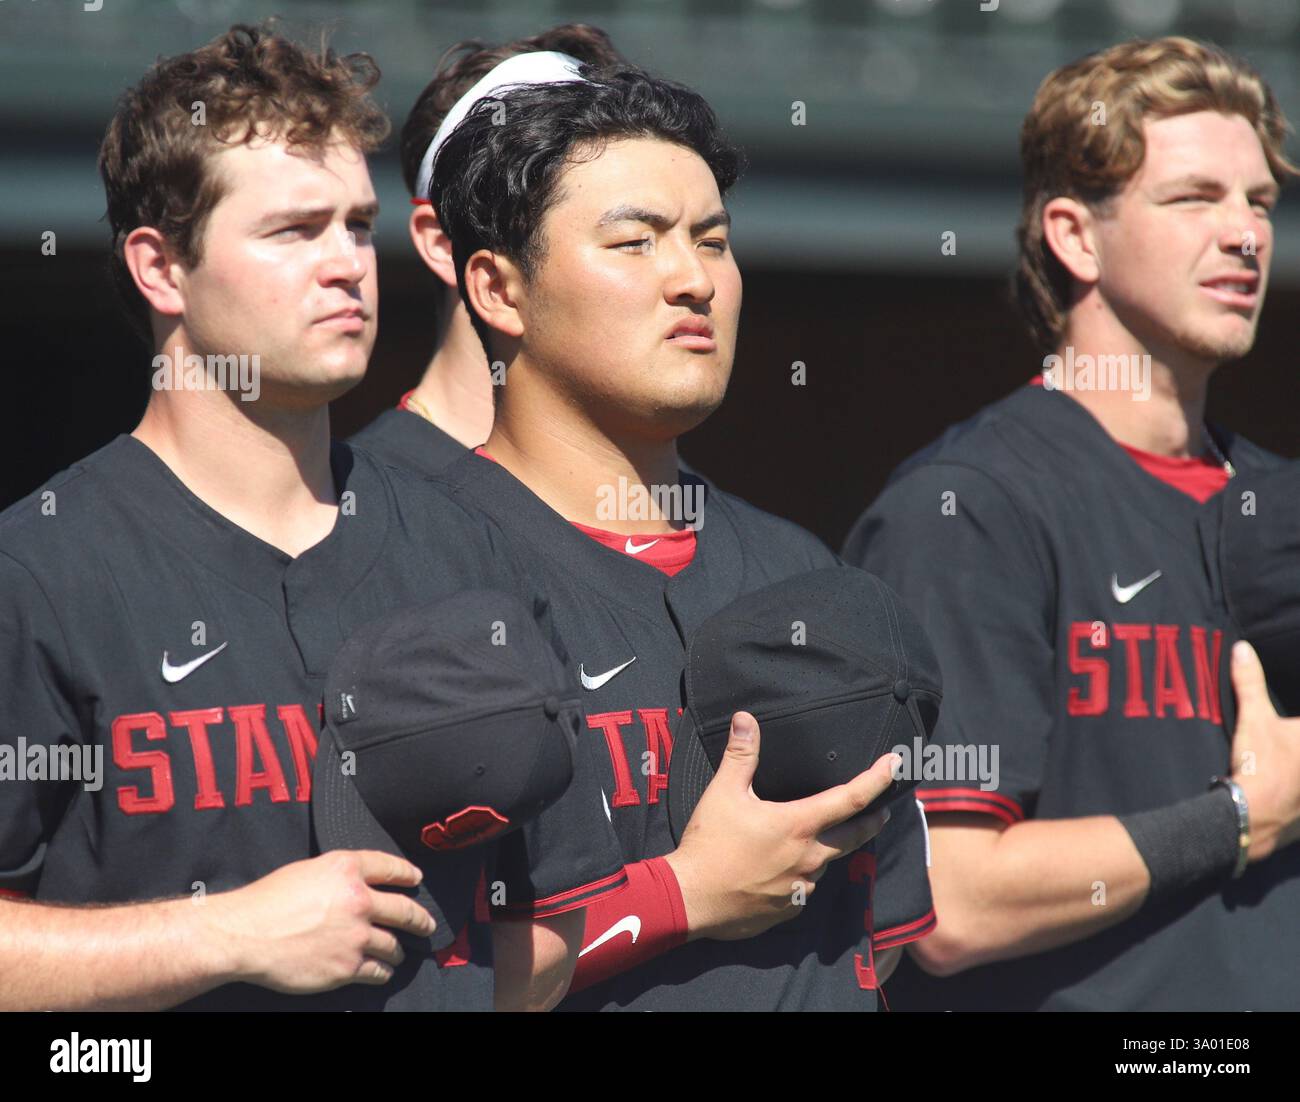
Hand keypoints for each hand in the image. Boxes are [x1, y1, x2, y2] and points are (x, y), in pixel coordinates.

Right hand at [205, 850, 436, 992]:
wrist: (245, 934)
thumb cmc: (268, 900)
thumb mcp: (309, 870)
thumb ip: (340, 874)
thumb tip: (360, 883)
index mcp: (348, 869)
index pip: (391, 867)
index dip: (408, 874)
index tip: (416, 879)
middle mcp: (359, 900)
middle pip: (405, 910)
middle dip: (420, 920)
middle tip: (427, 925)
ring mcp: (356, 935)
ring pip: (393, 945)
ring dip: (399, 950)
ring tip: (400, 953)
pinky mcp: (348, 966)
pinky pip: (378, 971)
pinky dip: (383, 971)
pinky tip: (382, 971)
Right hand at [664, 711, 895, 940]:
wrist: (691, 899)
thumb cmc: (709, 844)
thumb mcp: (723, 793)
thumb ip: (741, 755)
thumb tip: (746, 719)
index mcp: (798, 825)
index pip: (851, 799)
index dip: (876, 780)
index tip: (893, 765)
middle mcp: (808, 858)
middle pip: (854, 837)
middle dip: (871, 821)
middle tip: (880, 812)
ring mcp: (801, 887)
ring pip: (824, 864)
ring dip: (824, 850)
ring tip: (813, 839)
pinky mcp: (789, 910)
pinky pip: (803, 888)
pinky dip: (800, 876)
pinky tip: (781, 870)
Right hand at [1229, 641, 1299, 860]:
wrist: (1252, 813)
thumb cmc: (1260, 763)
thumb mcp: (1253, 718)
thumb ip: (1250, 683)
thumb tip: (1243, 649)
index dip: (1295, 727)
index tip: (1286, 730)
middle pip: (1298, 740)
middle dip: (1291, 738)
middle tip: (1281, 743)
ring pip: (1299, 772)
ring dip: (1293, 768)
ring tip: (1282, 762)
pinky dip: (1295, 791)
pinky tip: (1286, 788)